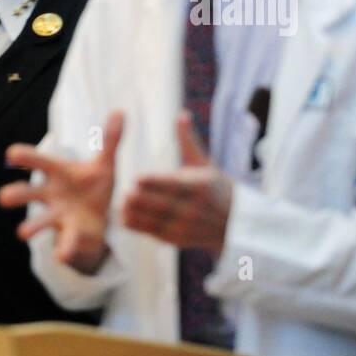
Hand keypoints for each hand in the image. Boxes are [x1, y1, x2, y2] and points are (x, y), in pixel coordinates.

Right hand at [0, 110, 123, 273]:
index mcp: (58, 174)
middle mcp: (52, 195)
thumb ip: (110, 140)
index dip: (25, 157)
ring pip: (41, 221)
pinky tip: (62, 257)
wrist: (100, 218)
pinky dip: (64, 249)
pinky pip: (66, 243)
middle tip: (3, 197)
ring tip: (22, 233)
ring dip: (33, 226)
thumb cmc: (93, 187)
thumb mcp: (104, 163)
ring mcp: (59, 216)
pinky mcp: (72, 235)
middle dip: (17, 194)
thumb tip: (120, 112)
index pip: (40, 162)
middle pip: (31, 193)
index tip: (12, 153)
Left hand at [121, 112, 232, 251]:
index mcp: (200, 186)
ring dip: (137, 213)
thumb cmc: (217, 187)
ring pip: (157, 220)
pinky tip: (122, 217)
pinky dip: (138, 226)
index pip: (175, 185)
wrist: (236, 224)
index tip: (138, 178)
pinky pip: (154, 233)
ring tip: (120, 203)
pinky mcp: (178, 239)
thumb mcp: (205, 163)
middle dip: (143, 199)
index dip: (156, 182)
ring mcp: (186, 226)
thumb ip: (188, 141)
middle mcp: (194, 208)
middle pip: (164, 204)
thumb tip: (181, 115)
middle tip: (124, 192)